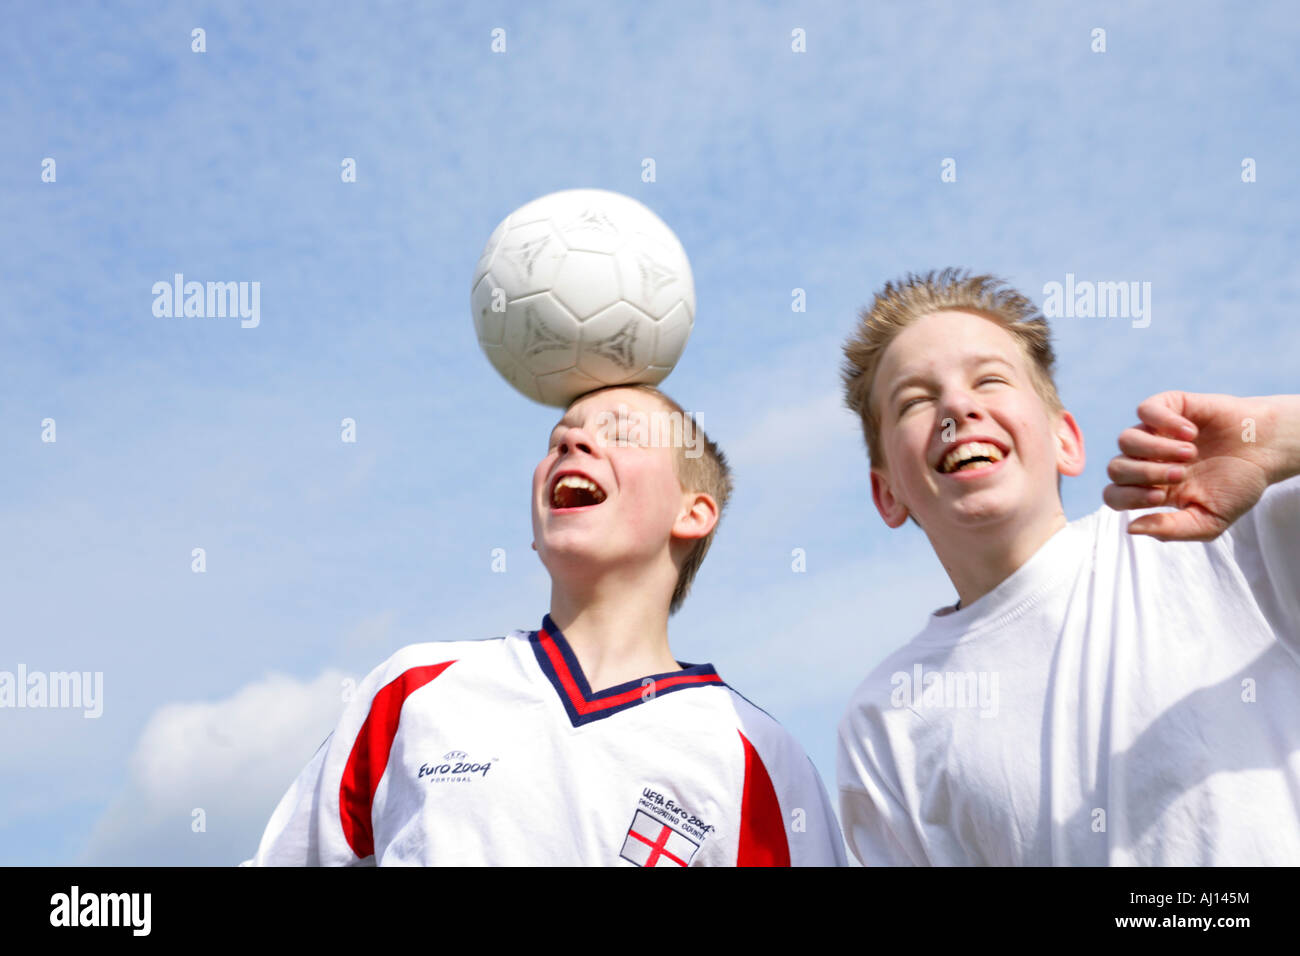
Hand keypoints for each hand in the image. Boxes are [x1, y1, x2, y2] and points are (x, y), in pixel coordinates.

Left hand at [1102, 391, 1284, 541]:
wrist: (1267, 450)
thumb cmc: (1238, 485)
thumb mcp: (1210, 520)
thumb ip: (1171, 529)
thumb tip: (1130, 529)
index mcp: (1151, 488)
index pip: (1114, 495)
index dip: (1129, 498)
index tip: (1161, 497)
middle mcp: (1147, 460)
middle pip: (1115, 468)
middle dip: (1146, 475)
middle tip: (1180, 475)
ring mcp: (1155, 432)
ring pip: (1126, 440)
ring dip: (1156, 450)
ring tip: (1189, 454)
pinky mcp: (1170, 407)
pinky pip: (1146, 410)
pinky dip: (1164, 422)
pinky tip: (1190, 433)